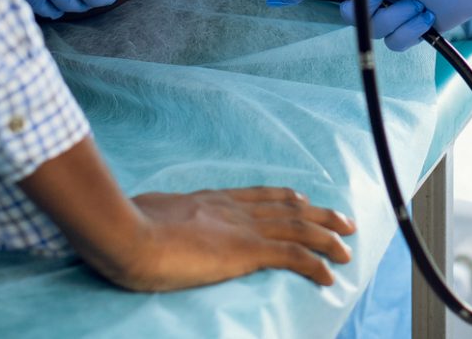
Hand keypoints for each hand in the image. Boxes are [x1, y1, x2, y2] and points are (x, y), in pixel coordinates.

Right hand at [120, 187, 355, 289]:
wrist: (128, 232)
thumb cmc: (124, 228)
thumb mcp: (144, 217)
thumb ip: (155, 220)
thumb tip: (143, 225)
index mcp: (209, 200)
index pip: (256, 196)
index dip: (283, 198)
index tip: (300, 199)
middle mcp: (231, 208)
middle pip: (286, 208)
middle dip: (318, 215)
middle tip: (342, 221)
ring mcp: (240, 228)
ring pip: (297, 228)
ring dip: (326, 238)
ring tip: (347, 248)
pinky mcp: (245, 251)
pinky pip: (291, 256)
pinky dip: (315, 264)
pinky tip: (330, 275)